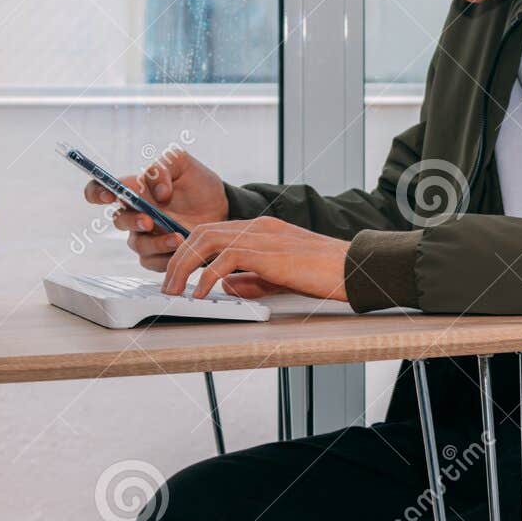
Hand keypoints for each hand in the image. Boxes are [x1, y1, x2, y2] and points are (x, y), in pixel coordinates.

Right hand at [83, 148, 229, 272]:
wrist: (223, 207)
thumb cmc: (198, 184)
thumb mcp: (183, 165)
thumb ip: (163, 167)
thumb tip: (157, 191)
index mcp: (134, 190)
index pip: (100, 190)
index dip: (97, 192)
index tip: (111, 194)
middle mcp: (135, 214)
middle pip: (118, 220)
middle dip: (132, 221)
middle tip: (149, 220)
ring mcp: (145, 236)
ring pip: (137, 244)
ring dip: (156, 242)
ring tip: (178, 236)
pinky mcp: (158, 255)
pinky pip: (151, 262)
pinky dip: (165, 257)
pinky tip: (182, 248)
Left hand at [160, 217, 348, 301]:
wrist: (354, 267)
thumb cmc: (325, 273)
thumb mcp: (281, 276)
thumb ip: (252, 279)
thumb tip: (224, 286)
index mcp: (261, 229)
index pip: (212, 232)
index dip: (188, 251)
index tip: (176, 275)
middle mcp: (258, 226)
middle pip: (201, 233)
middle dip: (177, 259)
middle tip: (167, 286)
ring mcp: (262, 235)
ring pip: (205, 240)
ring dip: (183, 266)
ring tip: (175, 291)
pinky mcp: (267, 251)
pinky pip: (224, 258)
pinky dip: (206, 276)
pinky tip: (202, 294)